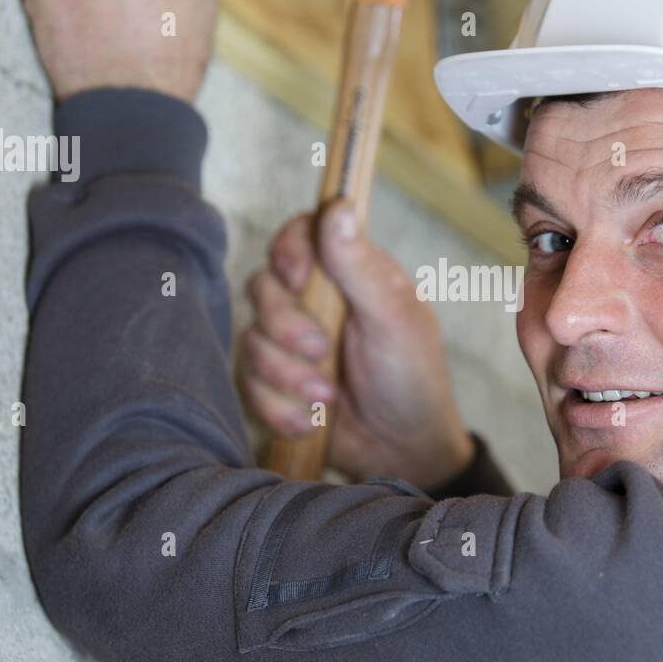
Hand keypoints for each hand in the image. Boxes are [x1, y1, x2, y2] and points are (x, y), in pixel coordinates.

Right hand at [242, 200, 475, 489]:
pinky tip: (312, 421)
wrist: (404, 454)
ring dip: (288, 375)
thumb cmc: (413, 378)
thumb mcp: (394, 319)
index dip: (288, 252)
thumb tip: (337, 207)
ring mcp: (290, 345)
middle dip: (286, 327)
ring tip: (328, 397)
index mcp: (347, 274)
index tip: (300, 280)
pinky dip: (280, 408)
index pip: (297, 235)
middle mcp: (313, 302)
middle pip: (262, 287)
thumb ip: (360, 266)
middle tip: (322, 351)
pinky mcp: (276, 385)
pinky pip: (249, 386)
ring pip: (251, 340)